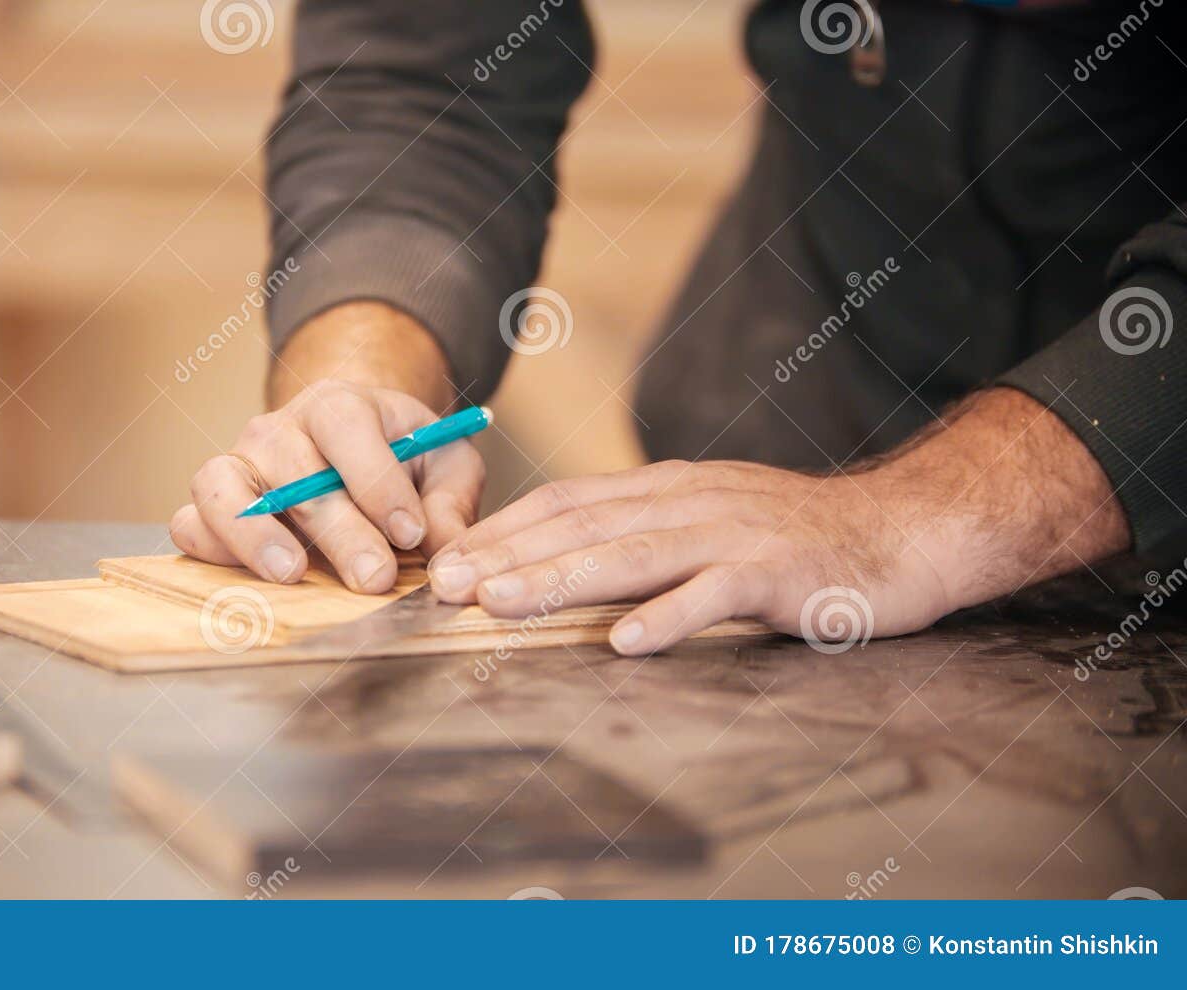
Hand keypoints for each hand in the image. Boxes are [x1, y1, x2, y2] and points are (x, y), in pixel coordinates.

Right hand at [170, 379, 484, 591]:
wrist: (352, 452)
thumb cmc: (402, 459)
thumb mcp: (444, 465)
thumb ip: (450, 500)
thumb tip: (444, 546)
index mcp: (338, 405)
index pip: (347, 425)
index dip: (377, 479)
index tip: (410, 532)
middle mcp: (278, 428)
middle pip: (293, 468)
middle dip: (337, 528)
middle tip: (373, 577)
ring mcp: (237, 464)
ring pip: (222, 486)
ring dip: (253, 532)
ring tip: (292, 573)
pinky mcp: (211, 506)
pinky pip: (190, 522)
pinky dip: (210, 548)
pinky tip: (248, 577)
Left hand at [426, 389, 1128, 653]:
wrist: (906, 529)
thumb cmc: (799, 540)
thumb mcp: (709, 524)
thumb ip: (644, 538)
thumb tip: (562, 566)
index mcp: (667, 490)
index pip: (567, 501)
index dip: (504, 530)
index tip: (448, 562)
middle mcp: (690, 501)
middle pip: (584, 524)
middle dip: (510, 556)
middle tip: (448, 588)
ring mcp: (734, 533)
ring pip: (634, 553)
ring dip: (563, 579)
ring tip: (506, 605)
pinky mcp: (780, 571)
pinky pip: (717, 594)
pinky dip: (671, 616)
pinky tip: (628, 643)